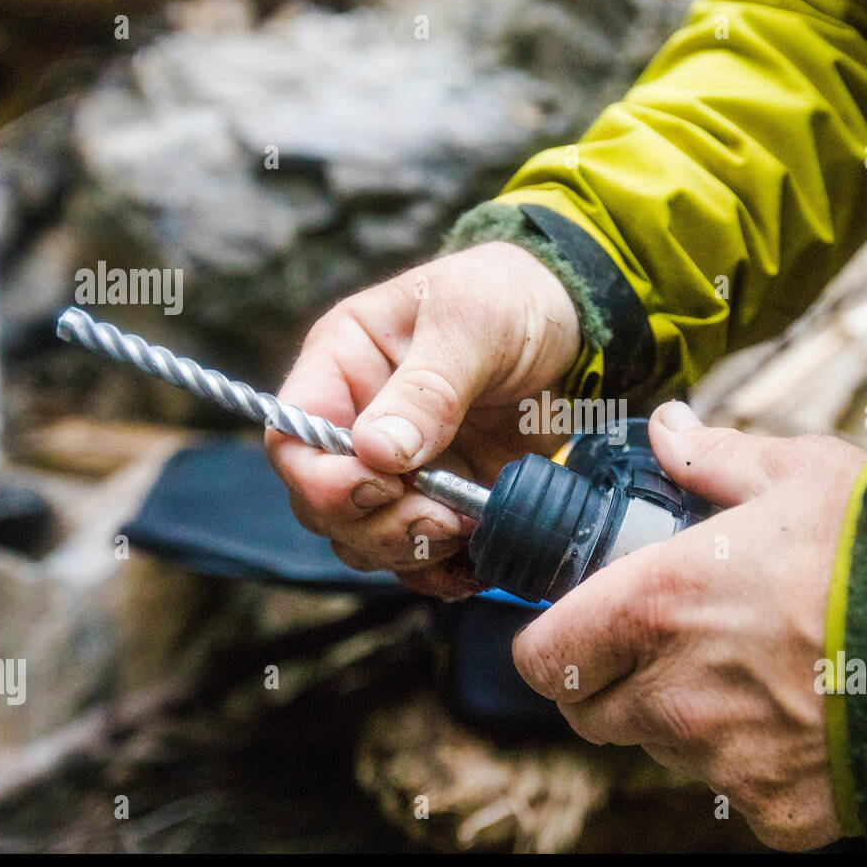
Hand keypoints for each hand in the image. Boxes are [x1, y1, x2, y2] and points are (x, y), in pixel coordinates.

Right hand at [266, 242, 580, 597]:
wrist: (575, 321)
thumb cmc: (509, 296)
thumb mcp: (470, 323)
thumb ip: (428, 388)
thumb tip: (377, 453)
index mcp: (341, 367)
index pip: (291, 441)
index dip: (324, 481)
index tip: (384, 485)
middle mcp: (358, 425)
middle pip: (322, 507)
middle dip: (377, 527)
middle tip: (443, 519)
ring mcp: (401, 470)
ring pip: (366, 541)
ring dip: (413, 551)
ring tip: (468, 527)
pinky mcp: (446, 498)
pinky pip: (423, 555)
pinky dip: (445, 569)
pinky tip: (478, 562)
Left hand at [512, 402, 866, 849]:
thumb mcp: (795, 475)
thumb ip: (711, 458)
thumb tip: (667, 431)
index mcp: (657, 608)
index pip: (544, 655)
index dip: (553, 642)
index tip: (579, 626)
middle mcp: (675, 696)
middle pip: (594, 713)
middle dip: (614, 683)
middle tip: (667, 647)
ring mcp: (725, 761)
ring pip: (666, 750)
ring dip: (687, 719)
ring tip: (757, 672)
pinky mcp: (778, 810)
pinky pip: (739, 788)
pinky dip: (757, 763)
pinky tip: (806, 718)